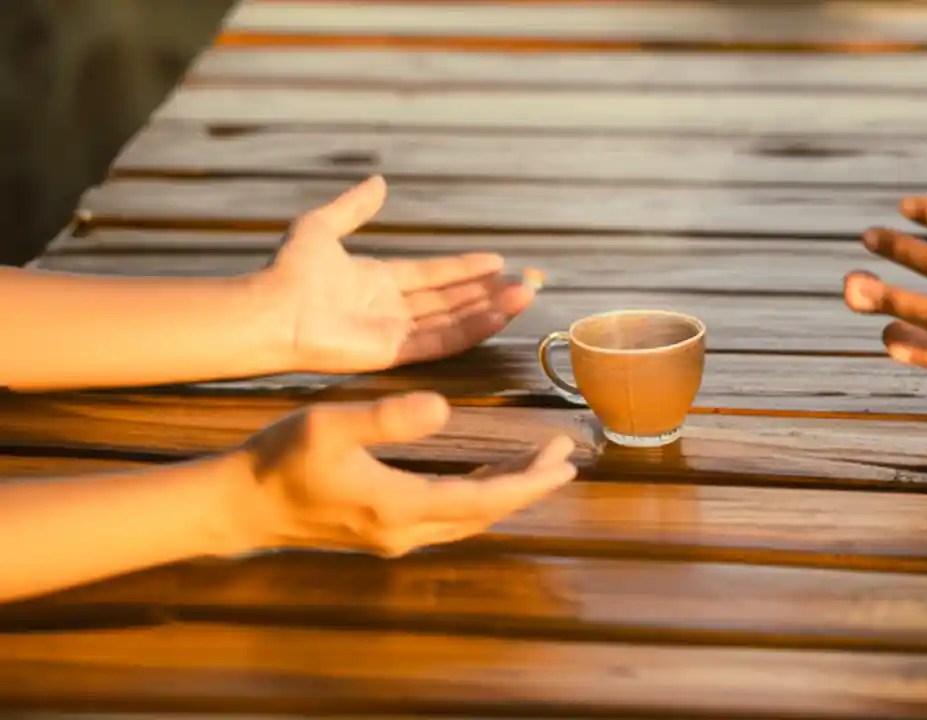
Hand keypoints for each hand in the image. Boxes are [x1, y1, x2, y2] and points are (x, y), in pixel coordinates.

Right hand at [226, 393, 576, 555]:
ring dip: (506, 493)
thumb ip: (386, 417)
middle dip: (529, 486)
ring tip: (538, 464)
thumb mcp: (329, 425)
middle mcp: (405, 531)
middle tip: (565, 456)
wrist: (241, 505)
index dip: (528, 482)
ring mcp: (394, 536)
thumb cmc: (280, 460)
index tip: (563, 458)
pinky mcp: (384, 531)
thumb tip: (444, 407)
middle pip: (485, 514)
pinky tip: (487, 478)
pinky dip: (479, 498)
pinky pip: (449, 518)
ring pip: (469, 520)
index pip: (483, 501)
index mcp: (398, 506)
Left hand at [262, 176, 533, 372]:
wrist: (271, 309)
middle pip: (451, 300)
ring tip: (524, 296)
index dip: (463, 268)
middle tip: (525, 282)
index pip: (432, 275)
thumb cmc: (289, 271)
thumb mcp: (322, 226)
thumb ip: (353, 208)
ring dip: (490, 309)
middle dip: (487, 292)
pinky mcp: (397, 353)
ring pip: (454, 320)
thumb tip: (379, 183)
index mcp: (377, 282)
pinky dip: (472, 330)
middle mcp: (391, 309)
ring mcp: (396, 333)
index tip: (497, 260)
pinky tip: (499, 317)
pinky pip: (442, 341)